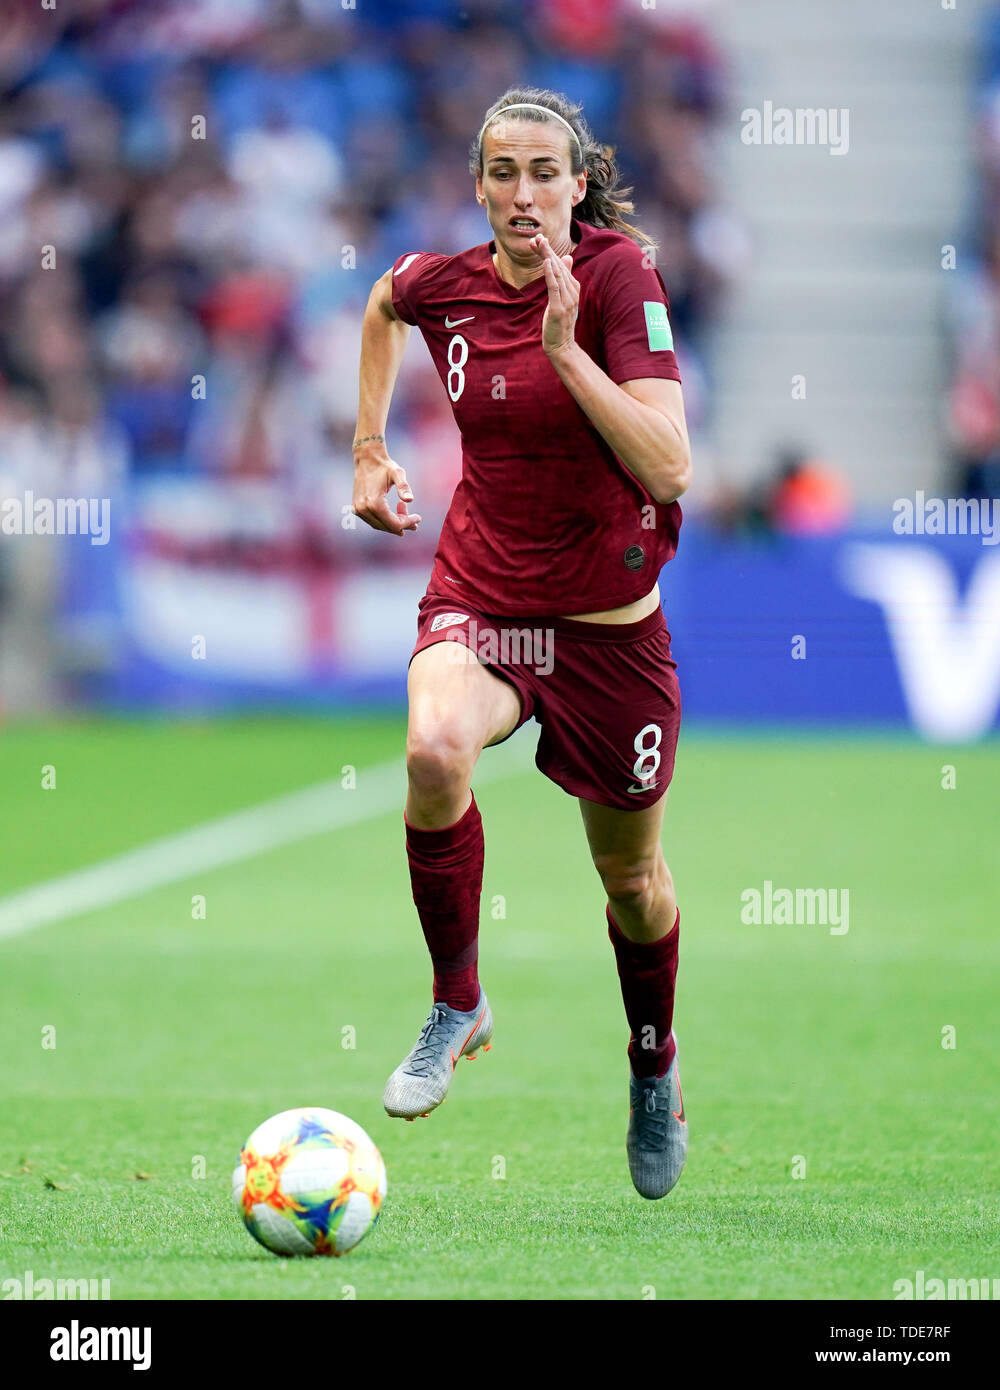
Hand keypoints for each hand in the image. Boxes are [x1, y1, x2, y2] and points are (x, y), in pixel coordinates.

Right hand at [351, 447, 421, 535]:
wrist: (366, 458)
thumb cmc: (384, 466)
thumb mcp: (397, 473)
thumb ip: (404, 487)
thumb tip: (410, 499)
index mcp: (374, 503)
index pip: (394, 524)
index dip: (408, 523)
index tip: (418, 518)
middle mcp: (364, 509)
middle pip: (387, 527)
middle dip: (403, 525)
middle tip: (415, 521)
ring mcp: (358, 510)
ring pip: (380, 525)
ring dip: (393, 522)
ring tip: (403, 509)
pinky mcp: (356, 508)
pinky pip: (373, 521)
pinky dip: (385, 519)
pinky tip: (393, 511)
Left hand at [532, 232, 579, 358]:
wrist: (562, 345)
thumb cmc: (559, 323)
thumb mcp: (562, 298)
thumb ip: (564, 279)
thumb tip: (567, 257)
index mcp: (574, 288)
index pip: (562, 266)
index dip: (550, 252)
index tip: (539, 240)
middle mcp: (573, 292)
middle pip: (560, 267)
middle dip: (547, 251)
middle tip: (536, 238)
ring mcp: (567, 300)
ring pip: (557, 274)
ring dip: (548, 257)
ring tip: (539, 244)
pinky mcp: (559, 308)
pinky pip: (555, 288)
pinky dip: (551, 274)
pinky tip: (547, 262)